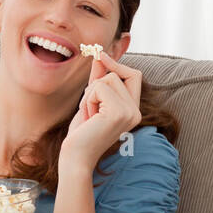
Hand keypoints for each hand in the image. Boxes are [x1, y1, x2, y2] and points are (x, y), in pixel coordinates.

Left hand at [59, 48, 142, 169]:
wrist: (76, 157)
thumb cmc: (82, 133)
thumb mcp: (91, 102)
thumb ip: (98, 80)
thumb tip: (101, 54)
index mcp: (133, 110)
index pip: (134, 75)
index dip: (117, 64)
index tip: (100, 56)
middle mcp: (136, 112)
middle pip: (117, 74)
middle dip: (96, 85)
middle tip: (89, 107)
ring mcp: (130, 112)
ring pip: (107, 79)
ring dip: (90, 95)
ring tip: (90, 115)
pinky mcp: (118, 112)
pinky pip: (99, 87)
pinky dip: (88, 100)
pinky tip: (89, 118)